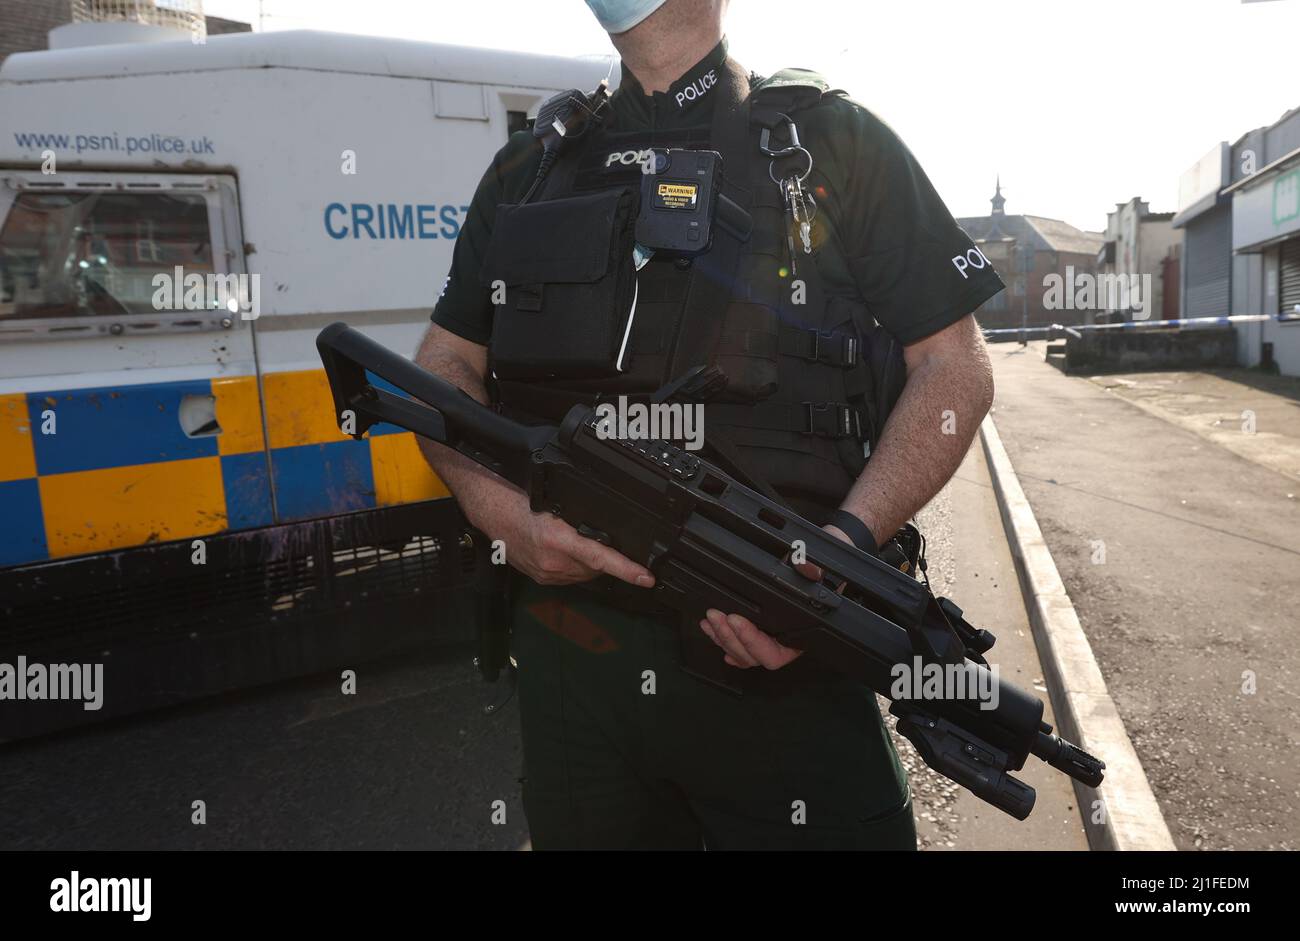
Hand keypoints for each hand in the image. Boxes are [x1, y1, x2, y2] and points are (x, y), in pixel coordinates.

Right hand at [470, 479, 654, 588]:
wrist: (492, 513)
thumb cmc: (520, 500)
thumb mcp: (556, 501)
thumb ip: (582, 516)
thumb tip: (612, 526)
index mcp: (557, 539)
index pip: (600, 558)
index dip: (627, 570)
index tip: (646, 578)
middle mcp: (552, 561)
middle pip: (596, 568)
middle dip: (607, 557)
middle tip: (607, 540)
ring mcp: (547, 573)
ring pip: (584, 573)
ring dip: (591, 562)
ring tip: (581, 541)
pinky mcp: (543, 578)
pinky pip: (570, 576)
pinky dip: (577, 566)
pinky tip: (569, 551)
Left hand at [697, 524, 853, 669]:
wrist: (825, 565)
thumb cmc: (826, 570)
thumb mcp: (825, 564)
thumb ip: (815, 567)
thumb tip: (806, 567)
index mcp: (806, 634)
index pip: (778, 652)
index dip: (755, 642)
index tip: (739, 621)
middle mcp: (787, 641)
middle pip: (754, 656)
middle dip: (732, 638)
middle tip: (719, 617)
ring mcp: (771, 639)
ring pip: (743, 654)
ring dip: (724, 638)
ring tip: (711, 620)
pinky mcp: (757, 630)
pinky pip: (738, 647)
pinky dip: (723, 640)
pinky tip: (713, 632)